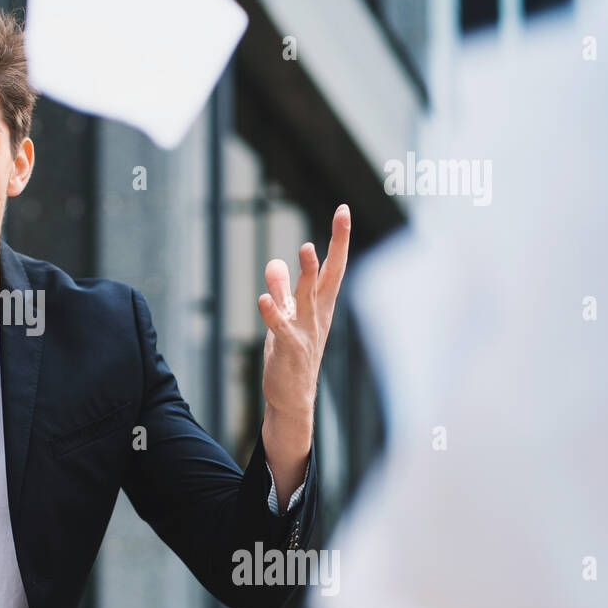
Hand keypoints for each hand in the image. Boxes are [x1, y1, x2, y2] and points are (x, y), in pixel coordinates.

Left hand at [257, 204, 350, 425]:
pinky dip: (273, 312)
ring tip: (306, 247)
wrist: (291, 398)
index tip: (343, 209)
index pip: (334, 266)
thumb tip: (275, 262)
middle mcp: (317, 314)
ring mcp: (305, 331)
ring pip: (308, 297)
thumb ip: (281, 289)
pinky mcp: (288, 348)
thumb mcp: (286, 317)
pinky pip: (280, 327)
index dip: (339, 238)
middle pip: (329, 274)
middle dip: (337, 244)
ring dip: (308, 272)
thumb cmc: (291, 355)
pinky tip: (263, 298)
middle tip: (342, 215)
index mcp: (321, 305)